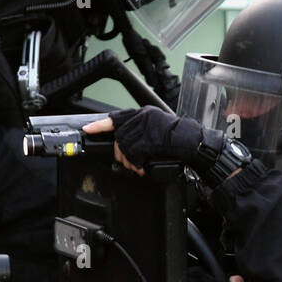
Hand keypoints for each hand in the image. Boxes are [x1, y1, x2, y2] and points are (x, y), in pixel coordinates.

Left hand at [83, 108, 221, 176]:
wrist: (193, 142)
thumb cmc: (179, 138)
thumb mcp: (158, 126)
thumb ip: (141, 129)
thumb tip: (125, 141)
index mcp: (143, 113)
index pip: (116, 117)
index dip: (100, 125)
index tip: (89, 129)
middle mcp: (142, 118)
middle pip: (119, 137)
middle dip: (121, 153)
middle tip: (128, 161)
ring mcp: (145, 128)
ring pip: (125, 147)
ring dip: (129, 161)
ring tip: (137, 166)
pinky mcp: (148, 140)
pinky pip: (133, 155)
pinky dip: (136, 164)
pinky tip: (142, 168)